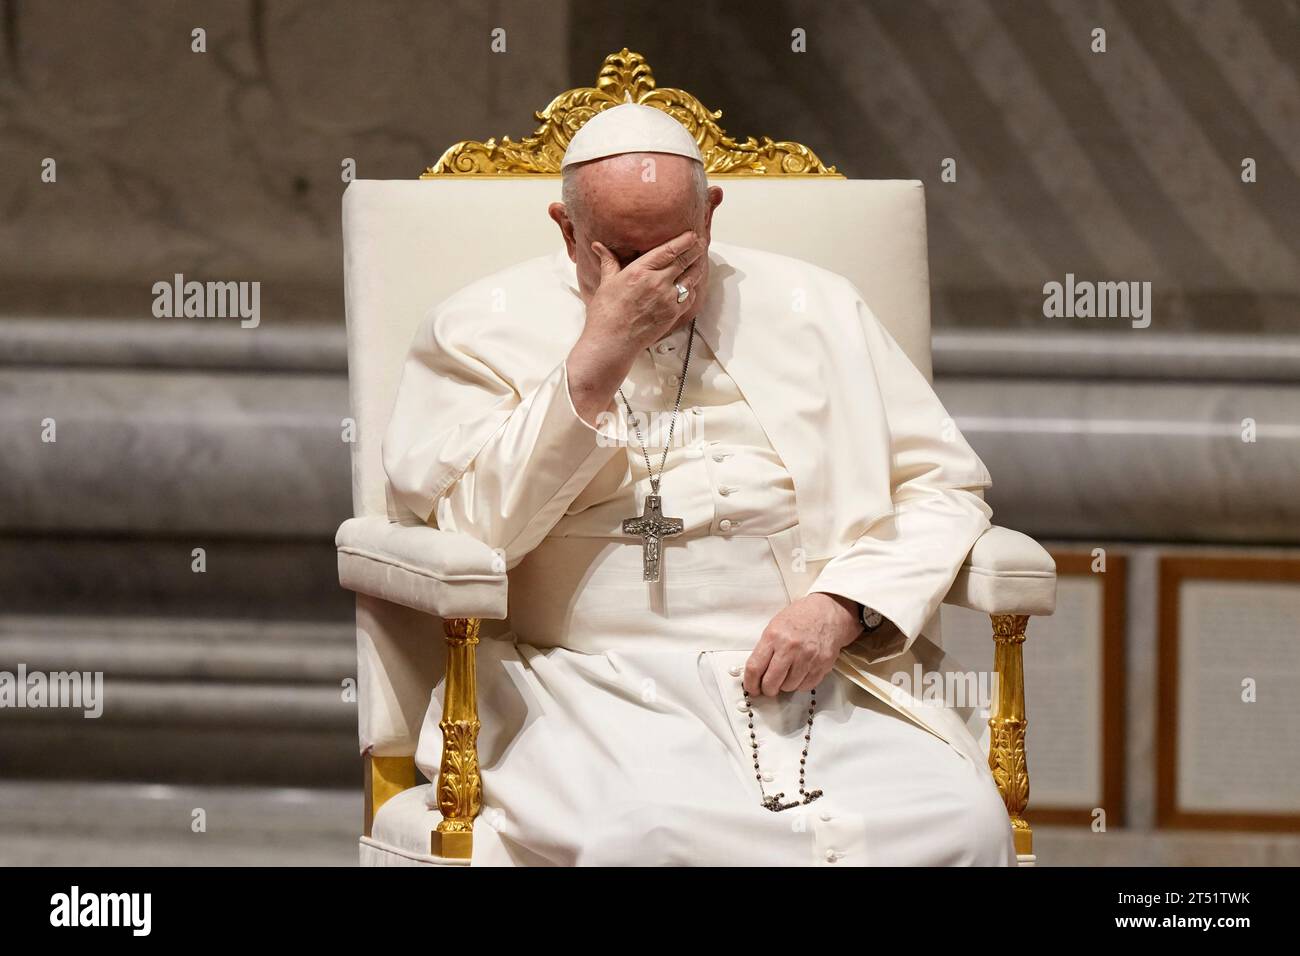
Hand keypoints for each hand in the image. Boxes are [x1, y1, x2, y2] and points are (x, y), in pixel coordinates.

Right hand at [583, 229, 705, 353]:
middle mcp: (657, 283)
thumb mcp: (606, 283)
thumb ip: (608, 262)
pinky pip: (689, 298)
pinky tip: (691, 285)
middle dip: (694, 250)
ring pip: (690, 279)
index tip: (690, 234)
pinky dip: (692, 289)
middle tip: (700, 243)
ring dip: (697, 268)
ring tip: (699, 260)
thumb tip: (599, 246)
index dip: (683, 241)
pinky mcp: (672, 314)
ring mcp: (667, 299)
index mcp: (640, 271)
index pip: (668, 251)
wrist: (612, 342)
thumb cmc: (606, 315)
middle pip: (683, 261)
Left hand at [744, 593, 861, 695]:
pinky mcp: (822, 665)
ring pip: (788, 687)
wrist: (827, 612)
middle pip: (771, 683)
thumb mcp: (775, 626)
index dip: (750, 683)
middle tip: (767, 687)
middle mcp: (790, 648)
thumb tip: (755, 673)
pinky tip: (800, 673)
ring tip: (787, 674)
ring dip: (785, 685)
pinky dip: (800, 684)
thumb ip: (764, 649)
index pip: (755, 668)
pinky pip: (805, 686)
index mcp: (774, 636)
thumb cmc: (800, 618)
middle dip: (767, 689)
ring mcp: (807, 657)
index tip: (752, 688)